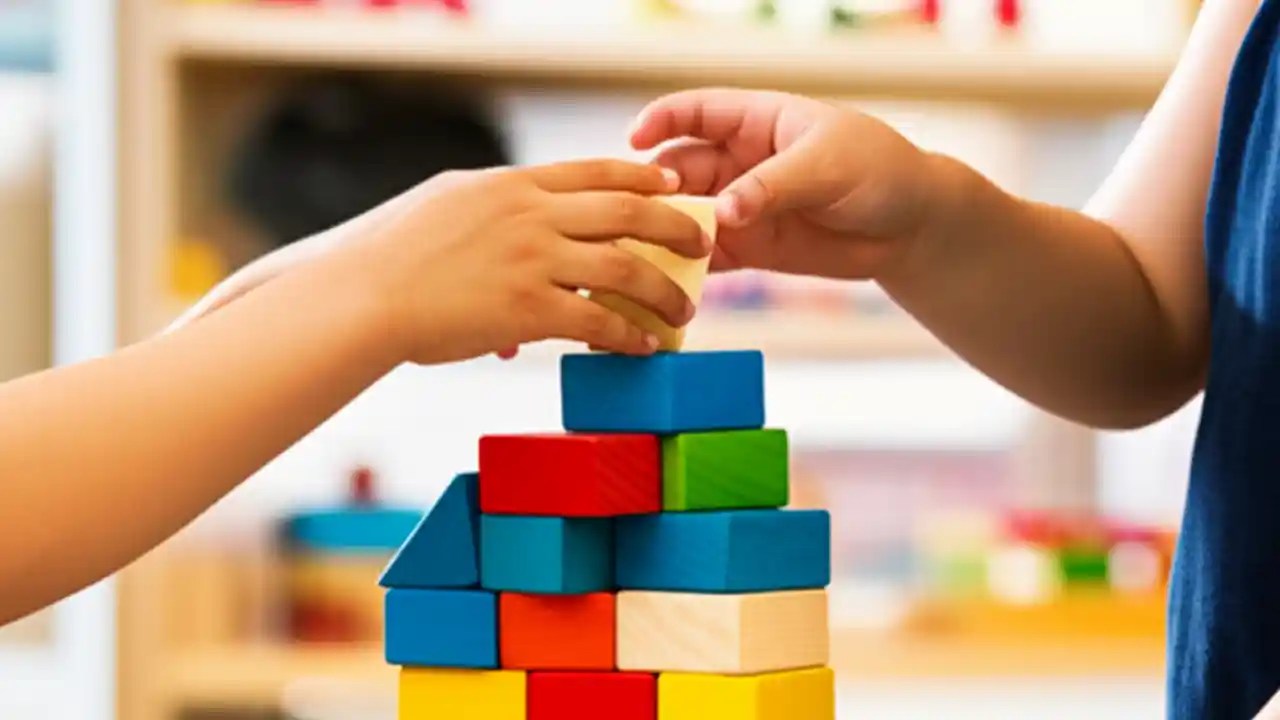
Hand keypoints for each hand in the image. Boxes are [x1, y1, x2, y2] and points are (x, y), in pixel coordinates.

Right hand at [315, 160, 710, 364]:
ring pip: (625, 268)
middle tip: (701, 244)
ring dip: (663, 289)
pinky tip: (643, 346)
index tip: (671, 187)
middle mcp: (530, 214)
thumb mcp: (448, 203)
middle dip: (674, 227)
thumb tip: (524, 231)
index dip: (643, 178)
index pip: (595, 172)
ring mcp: (532, 260)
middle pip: (627, 211)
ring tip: (684, 309)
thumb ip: (495, 209)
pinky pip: (597, 320)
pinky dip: (628, 334)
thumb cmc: (393, 253)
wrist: (364, 294)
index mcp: (512, 185)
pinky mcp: (528, 309)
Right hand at [630, 88, 938, 279]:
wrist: (911, 227)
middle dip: (659, 188)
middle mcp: (740, 162)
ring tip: (650, 252)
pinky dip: (688, 269)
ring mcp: (742, 207)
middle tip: (645, 214)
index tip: (635, 138)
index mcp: (758, 122)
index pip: (697, 112)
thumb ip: (772, 186)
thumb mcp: (827, 168)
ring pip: (686, 215)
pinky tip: (672, 282)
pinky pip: (707, 257)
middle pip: (681, 168)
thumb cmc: (878, 172)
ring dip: (667, 232)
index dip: (662, 120)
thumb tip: (723, 212)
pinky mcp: (750, 248)